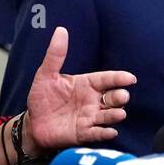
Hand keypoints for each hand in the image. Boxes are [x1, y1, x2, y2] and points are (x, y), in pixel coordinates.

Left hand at [24, 27, 136, 151]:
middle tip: (122, 96)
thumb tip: (60, 30)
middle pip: (112, 98)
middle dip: (120, 97)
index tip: (130, 78)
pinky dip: (104, 133)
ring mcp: (89, 117)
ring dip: (114, 115)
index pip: (106, 79)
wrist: (33, 122)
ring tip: (118, 113)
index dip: (118, 78)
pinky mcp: (83, 133)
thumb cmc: (42, 97)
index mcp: (86, 84)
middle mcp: (92, 101)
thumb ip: (55, 55)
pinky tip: (110, 131)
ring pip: (108, 115)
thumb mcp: (46, 75)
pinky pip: (97, 133)